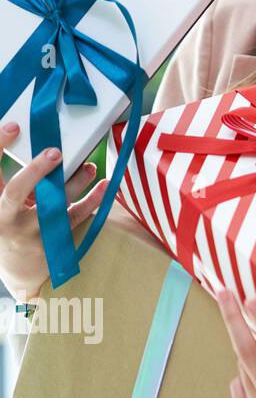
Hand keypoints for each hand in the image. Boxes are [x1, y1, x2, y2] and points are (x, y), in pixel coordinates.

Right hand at [0, 122, 106, 300]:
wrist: (19, 271)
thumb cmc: (11, 224)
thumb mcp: (4, 204)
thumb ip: (14, 179)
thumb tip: (43, 142)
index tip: (13, 126)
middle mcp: (5, 218)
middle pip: (15, 192)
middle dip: (36, 170)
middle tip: (56, 151)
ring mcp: (29, 232)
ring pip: (53, 204)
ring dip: (75, 181)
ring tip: (89, 166)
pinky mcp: (52, 241)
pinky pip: (76, 217)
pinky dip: (93, 199)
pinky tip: (104, 185)